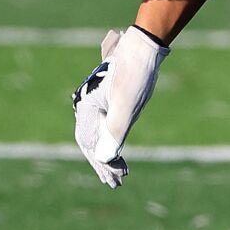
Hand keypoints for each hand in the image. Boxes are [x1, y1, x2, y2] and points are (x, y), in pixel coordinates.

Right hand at [72, 25, 168, 187]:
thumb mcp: (127, 106)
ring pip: (97, 134)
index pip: (90, 144)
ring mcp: (95, 101)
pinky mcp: (106, 98)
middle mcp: (86, 104)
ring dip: (106, 155)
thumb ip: (114, 132)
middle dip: (103, 164)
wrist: (143, 45)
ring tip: (117, 173)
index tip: (116, 180)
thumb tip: (105, 159)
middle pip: (91, 141)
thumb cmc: (136, 74)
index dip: (102, 164)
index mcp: (87, 106)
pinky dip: (110, 140)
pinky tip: (117, 150)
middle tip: (116, 183)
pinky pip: (103, 124)